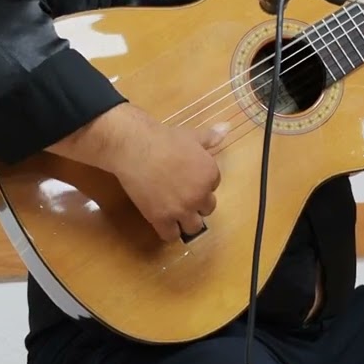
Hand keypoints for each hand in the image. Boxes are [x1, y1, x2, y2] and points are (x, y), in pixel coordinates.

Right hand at [95, 104, 228, 242]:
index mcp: (210, 174)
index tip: (188, 179)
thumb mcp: (191, 135)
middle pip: (207, 209)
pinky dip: (169, 231)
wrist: (136, 147)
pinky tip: (162, 222)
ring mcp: (181, 209)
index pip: (213, 187)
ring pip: (193, 226)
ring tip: (174, 212)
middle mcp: (200, 194)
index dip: (201, 183)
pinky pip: (171, 235)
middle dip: (196, 204)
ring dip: (186, 221)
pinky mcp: (161, 218)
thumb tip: (227, 128)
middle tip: (181, 195)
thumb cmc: (164, 138)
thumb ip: (210, 137)